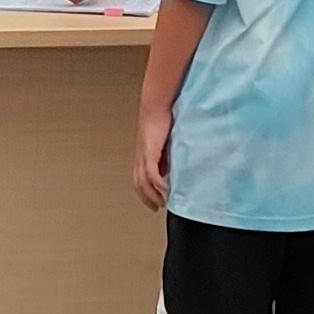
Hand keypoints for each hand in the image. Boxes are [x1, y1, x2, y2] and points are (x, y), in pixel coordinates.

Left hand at [131, 97, 173, 211]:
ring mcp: (144, 156)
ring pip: (144, 182)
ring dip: (153, 195)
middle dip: (147, 198)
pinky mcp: (150, 152)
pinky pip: (152, 173)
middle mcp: (140, 158)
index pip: (140, 180)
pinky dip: (158, 184)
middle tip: (157, 208)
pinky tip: (165, 190)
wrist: (155, 105)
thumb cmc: (161, 119)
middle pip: (139, 185)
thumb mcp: (166, 142)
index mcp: (143, 156)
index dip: (145, 193)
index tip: (154, 202)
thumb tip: (175, 166)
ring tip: (162, 203)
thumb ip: (168, 155)